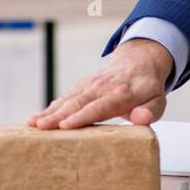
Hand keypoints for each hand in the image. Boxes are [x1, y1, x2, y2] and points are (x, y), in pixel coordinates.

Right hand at [26, 38, 172, 128]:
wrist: (138, 62)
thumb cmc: (147, 88)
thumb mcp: (158, 100)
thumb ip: (151, 111)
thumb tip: (140, 118)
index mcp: (121, 93)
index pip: (99, 106)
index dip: (82, 116)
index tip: (66, 125)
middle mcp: (102, 87)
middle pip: (77, 103)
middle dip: (57, 116)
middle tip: (40, 128)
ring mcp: (89, 85)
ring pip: (67, 100)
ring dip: (48, 112)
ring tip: (32, 124)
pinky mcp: (81, 86)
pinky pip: (64, 98)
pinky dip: (49, 108)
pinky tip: (36, 119)